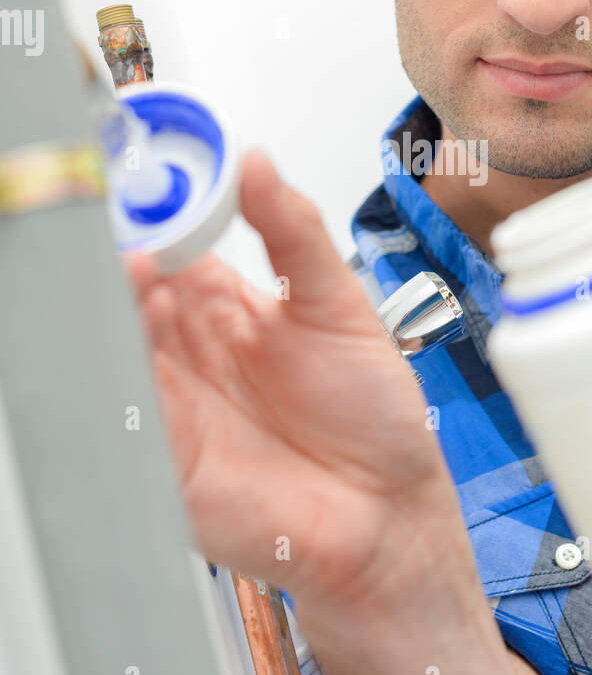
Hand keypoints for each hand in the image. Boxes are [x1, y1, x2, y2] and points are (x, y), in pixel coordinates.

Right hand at [125, 147, 455, 607]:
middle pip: (129, 290)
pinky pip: (129, 410)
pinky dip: (122, 374)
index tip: (157, 177)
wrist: (389, 512)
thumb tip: (256, 162)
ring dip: (119, 307)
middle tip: (138, 227)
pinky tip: (140, 343)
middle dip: (125, 253)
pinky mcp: (167, 458)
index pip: (170, 243)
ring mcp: (173, 401)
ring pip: (117, 344)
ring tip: (141, 273)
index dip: (159, 212)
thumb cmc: (373, 418)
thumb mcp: (339, 303)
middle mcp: (188, 349)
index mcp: (223, 305)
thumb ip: (294, 232)